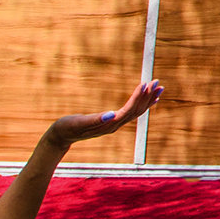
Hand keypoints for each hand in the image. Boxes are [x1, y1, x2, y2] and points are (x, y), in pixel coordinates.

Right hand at [43, 78, 163, 147]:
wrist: (61, 137)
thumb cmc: (67, 127)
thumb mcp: (79, 122)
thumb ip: (95, 120)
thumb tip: (111, 115)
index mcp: (108, 125)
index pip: (128, 110)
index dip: (138, 97)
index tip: (145, 83)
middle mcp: (115, 126)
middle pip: (136, 111)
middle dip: (147, 96)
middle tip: (156, 81)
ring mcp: (114, 125)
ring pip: (136, 112)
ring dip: (148, 99)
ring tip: (159, 87)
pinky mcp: (112, 123)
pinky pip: (132, 113)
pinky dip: (142, 104)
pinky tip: (149, 99)